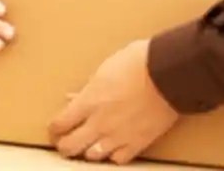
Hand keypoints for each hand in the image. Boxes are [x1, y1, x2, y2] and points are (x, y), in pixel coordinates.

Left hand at [48, 40, 178, 164]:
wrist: (169, 73)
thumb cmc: (139, 62)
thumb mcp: (107, 68)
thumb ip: (88, 87)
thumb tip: (74, 97)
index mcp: (89, 101)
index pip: (59, 124)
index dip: (54, 128)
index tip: (55, 128)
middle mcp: (99, 123)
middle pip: (70, 146)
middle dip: (65, 145)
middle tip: (66, 142)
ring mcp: (118, 136)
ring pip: (92, 156)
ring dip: (89, 150)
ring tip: (91, 144)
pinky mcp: (138, 143)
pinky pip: (118, 159)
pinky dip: (114, 155)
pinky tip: (115, 148)